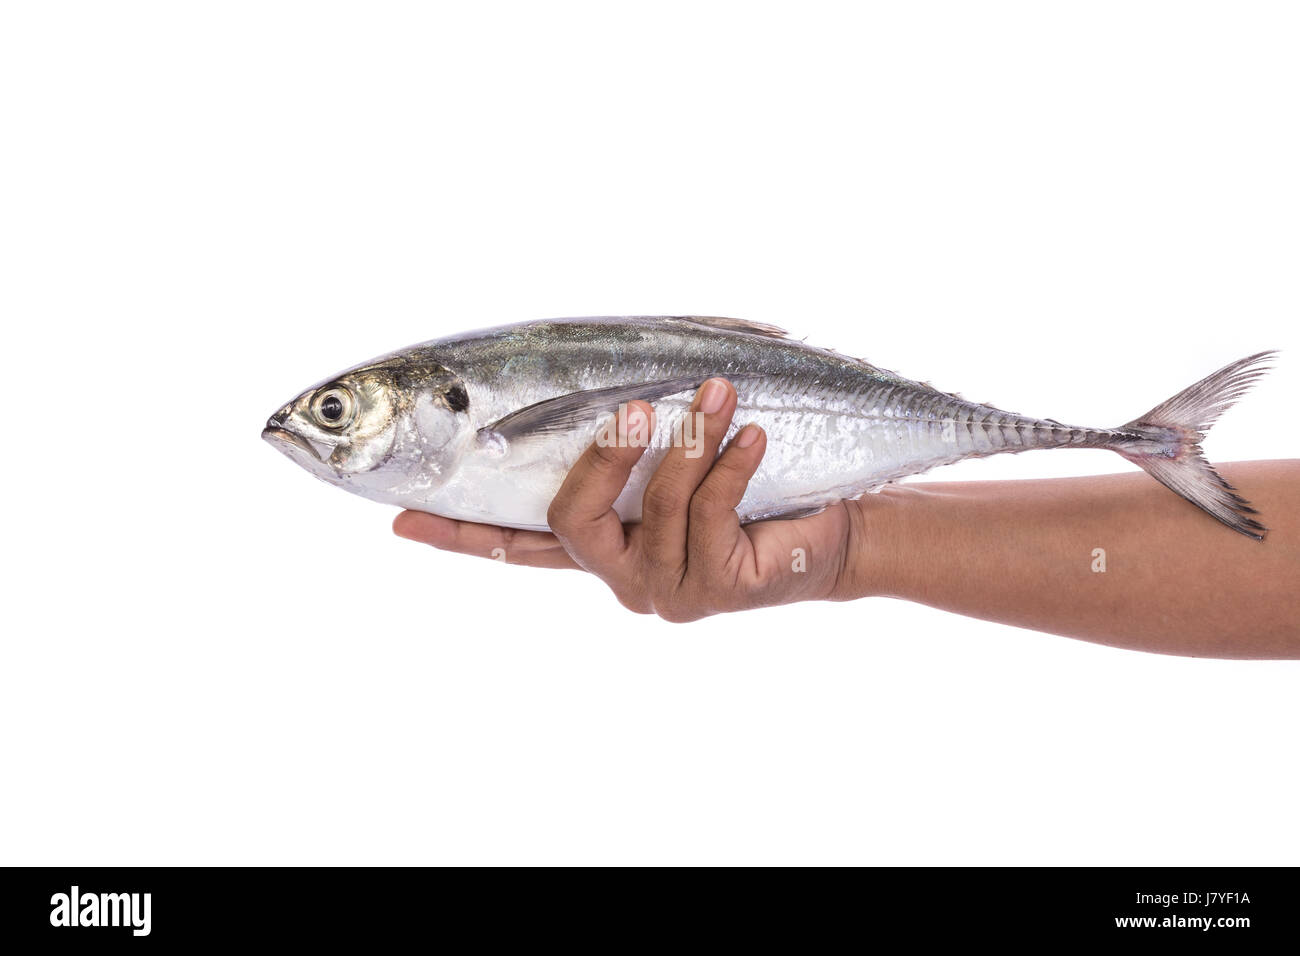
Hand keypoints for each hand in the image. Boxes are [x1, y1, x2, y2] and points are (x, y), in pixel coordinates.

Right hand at [393, 378, 865, 620]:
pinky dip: (732, 461)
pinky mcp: (721, 589)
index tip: (400, 521)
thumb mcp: (682, 452)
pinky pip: (714, 512)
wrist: (837, 528)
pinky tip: (754, 432)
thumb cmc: (754, 479)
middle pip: (573, 523)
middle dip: (603, 458)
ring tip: (719, 391)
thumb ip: (635, 436)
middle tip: (633, 406)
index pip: (515, 545)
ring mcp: (669, 589)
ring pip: (655, 508)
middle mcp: (624, 575)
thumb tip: (605, 384)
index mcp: (601, 547)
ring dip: (688, 440)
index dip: (459, 535)